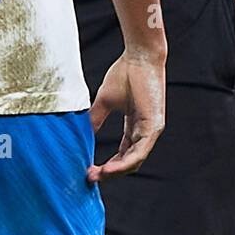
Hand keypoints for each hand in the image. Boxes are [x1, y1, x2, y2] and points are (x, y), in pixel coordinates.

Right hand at [87, 49, 165, 181]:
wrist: (139, 56)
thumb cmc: (125, 73)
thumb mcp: (105, 101)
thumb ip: (95, 119)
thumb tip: (80, 135)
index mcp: (135, 126)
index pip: (123, 154)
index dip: (107, 166)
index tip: (89, 170)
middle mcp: (145, 132)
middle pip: (128, 162)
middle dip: (109, 173)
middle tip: (90, 178)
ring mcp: (151, 130)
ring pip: (134, 161)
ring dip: (115, 172)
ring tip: (96, 176)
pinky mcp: (154, 127)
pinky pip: (139, 152)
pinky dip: (124, 163)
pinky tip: (109, 169)